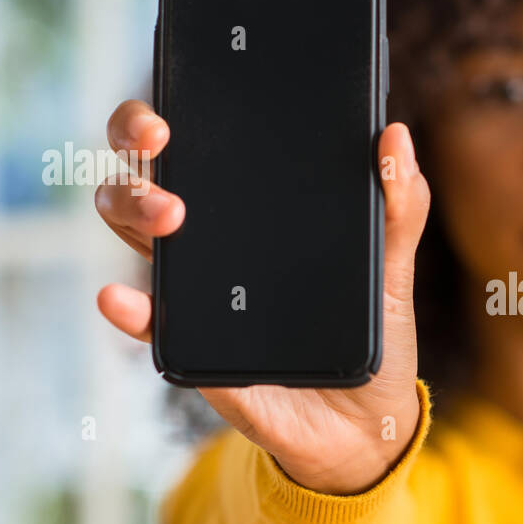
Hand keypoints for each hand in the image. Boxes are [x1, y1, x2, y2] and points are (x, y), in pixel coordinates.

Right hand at [94, 101, 430, 493]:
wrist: (368, 423)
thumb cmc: (372, 331)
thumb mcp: (394, 267)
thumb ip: (399, 205)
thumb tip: (396, 135)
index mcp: (251, 206)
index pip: (193, 142)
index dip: (164, 111)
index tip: (173, 101)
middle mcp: (210, 238)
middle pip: (143, 172)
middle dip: (134, 144)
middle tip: (162, 141)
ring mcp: (194, 291)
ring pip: (131, 233)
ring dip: (131, 210)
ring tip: (169, 216)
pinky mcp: (193, 347)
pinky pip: (149, 325)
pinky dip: (129, 311)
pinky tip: (123, 300)